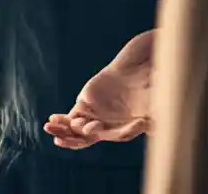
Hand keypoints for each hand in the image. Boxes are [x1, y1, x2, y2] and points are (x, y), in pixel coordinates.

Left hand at [43, 29, 154, 148]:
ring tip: (52, 134)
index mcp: (126, 127)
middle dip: (76, 141)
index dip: (122, 130)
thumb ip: (154, 115)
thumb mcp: (156, 101)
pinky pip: (70, 118)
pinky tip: (51, 121)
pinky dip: (61, 121)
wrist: (135, 67)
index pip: (121, 133)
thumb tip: (156, 125)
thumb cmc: (147, 86)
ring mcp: (96, 116)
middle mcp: (110, 126)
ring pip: (77, 131)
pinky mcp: (85, 105)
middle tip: (65, 140)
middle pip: (92, 139)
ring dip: (64, 133)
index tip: (120, 122)